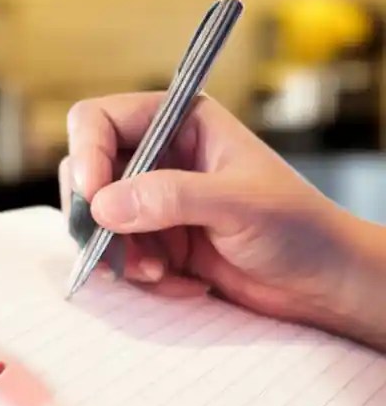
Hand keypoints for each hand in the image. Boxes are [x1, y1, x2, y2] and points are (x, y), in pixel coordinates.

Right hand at [62, 91, 385, 347]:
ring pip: (93, 218)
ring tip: (160, 272)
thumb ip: (172, 197)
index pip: (100, 120)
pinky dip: (136, 274)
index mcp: (179, 122)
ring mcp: (151, 199)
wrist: (321, 285)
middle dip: (97, 216)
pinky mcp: (151, 239)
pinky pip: (112, 253)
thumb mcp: (239, 204)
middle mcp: (157, 155)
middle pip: (84, 171)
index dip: (85, 154)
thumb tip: (103, 205)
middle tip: (115, 248)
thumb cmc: (299, 230)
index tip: (92, 198)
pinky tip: (179, 281)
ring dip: (117, 252)